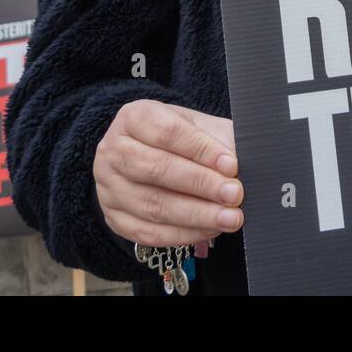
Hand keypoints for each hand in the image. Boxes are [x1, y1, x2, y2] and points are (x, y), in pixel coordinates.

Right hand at [94, 99, 243, 246]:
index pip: (167, 132)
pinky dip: (183, 234)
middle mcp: (113, 150)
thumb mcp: (199, 126)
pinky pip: (147, 232)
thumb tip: (244, 164)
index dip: (201, 149)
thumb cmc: (180, 138)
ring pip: (152, 205)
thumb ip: (219, 140)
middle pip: (156, 169)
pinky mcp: (113, 218)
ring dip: (196, 215)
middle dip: (200, 184)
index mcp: (134, 117)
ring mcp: (107, 187)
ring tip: (230, 218)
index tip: (232, 164)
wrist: (148, 154)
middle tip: (235, 194)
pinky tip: (210, 230)